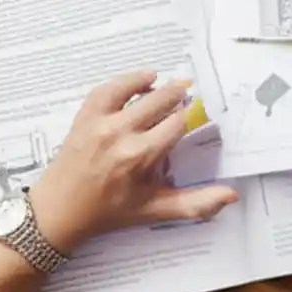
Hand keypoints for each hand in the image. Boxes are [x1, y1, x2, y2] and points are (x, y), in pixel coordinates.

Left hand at [28, 72, 237, 252]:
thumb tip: (231, 196)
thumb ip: (195, 204)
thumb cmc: (110, 212)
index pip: (177, 124)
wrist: (60, 210)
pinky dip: (126, 81)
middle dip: (177, 96)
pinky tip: (143, 80)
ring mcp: (100, 122)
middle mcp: (121, 134)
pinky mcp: (84, 116)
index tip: (198, 116)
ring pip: (135, 90)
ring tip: (171, 86)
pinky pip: (108, 89)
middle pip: (160, 101)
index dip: (190, 117)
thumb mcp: (154, 210)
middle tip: (188, 95)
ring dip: (156, 85)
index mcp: (140, 157)